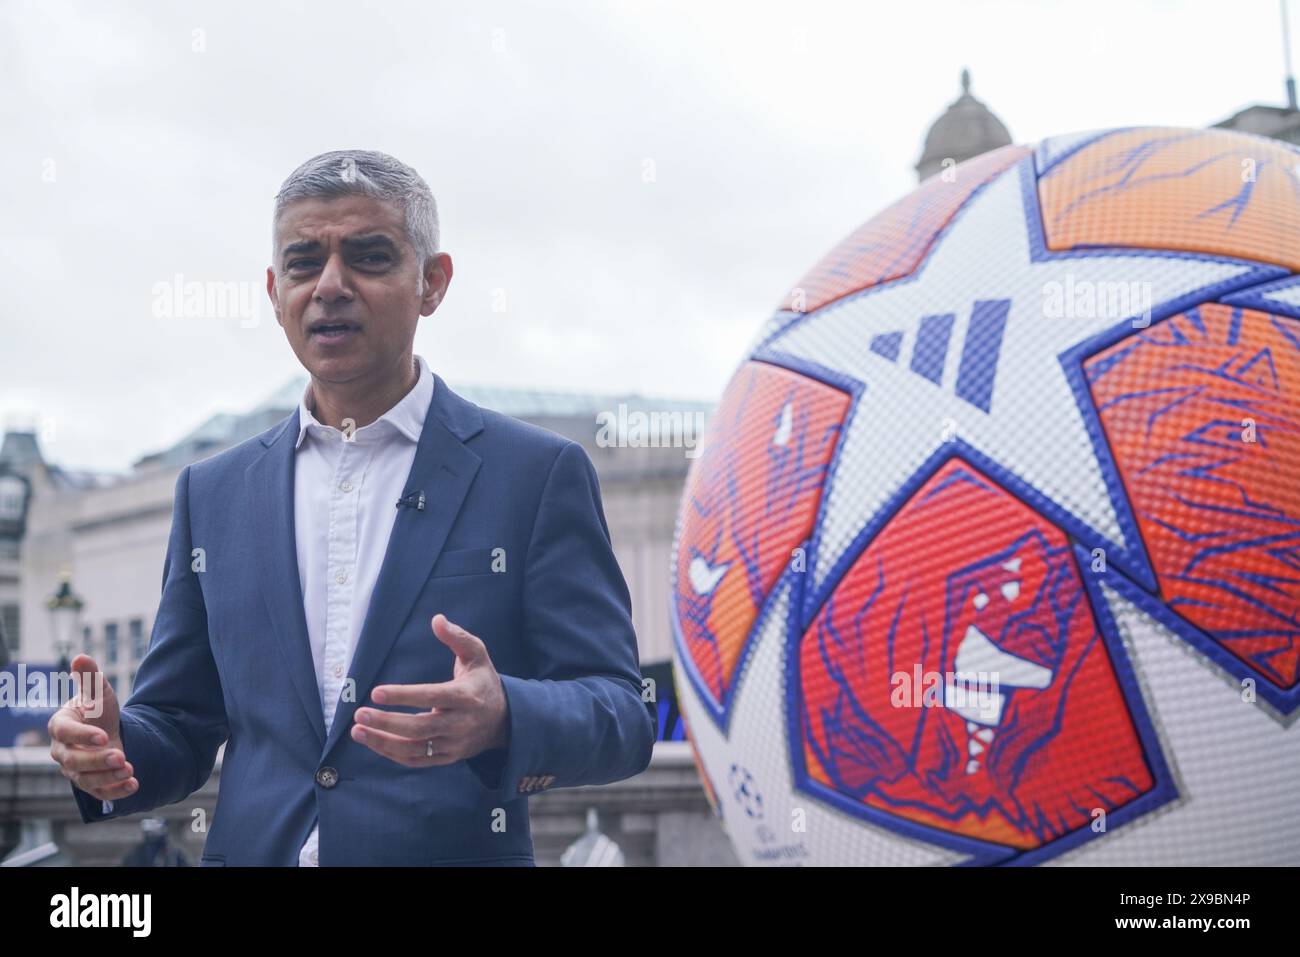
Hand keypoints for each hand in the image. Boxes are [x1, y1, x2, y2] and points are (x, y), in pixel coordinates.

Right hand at [48, 654, 138, 800]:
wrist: (106, 729)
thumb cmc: (97, 708)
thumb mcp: (98, 691)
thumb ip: (90, 677)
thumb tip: (81, 657)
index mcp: (60, 726)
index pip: (65, 734)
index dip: (82, 736)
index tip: (103, 736)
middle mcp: (63, 751)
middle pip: (73, 761)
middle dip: (97, 761)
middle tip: (121, 757)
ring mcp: (75, 770)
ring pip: (86, 779)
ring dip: (108, 777)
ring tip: (130, 769)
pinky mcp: (91, 782)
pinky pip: (99, 792)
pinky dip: (116, 791)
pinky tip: (134, 785)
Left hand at [351, 614, 509, 766]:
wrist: (504, 720)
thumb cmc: (483, 682)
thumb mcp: (477, 655)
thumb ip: (457, 637)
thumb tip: (436, 619)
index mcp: (467, 697)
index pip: (432, 696)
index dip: (404, 696)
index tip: (376, 692)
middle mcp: (461, 723)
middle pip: (420, 728)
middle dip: (387, 723)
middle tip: (359, 714)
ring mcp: (454, 744)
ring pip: (415, 749)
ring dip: (383, 742)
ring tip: (357, 731)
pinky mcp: (447, 757)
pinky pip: (416, 760)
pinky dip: (392, 754)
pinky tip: (374, 742)